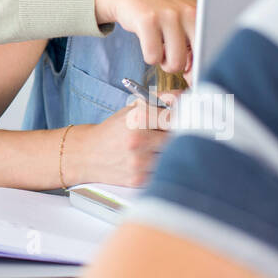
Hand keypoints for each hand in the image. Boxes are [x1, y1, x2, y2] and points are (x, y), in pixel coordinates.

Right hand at [65, 90, 183, 186]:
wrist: (88, 154)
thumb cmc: (113, 130)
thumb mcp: (132, 108)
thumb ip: (160, 100)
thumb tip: (185, 97)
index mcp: (138, 118)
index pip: (176, 117)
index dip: (184, 119)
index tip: (188, 120)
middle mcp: (138, 140)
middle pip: (179, 139)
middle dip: (180, 137)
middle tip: (175, 136)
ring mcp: (138, 162)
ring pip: (173, 157)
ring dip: (171, 154)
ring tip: (159, 150)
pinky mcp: (138, 180)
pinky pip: (163, 173)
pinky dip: (162, 169)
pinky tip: (151, 162)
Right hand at [94, 0, 195, 74]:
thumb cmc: (158, 14)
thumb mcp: (181, 24)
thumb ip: (192, 46)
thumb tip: (193, 78)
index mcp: (200, 14)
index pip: (211, 50)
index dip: (202, 68)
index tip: (191, 72)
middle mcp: (187, 12)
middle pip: (196, 61)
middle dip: (182, 65)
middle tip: (170, 55)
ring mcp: (167, 15)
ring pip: (175, 63)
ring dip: (164, 62)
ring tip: (159, 48)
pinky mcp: (147, 20)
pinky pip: (153, 57)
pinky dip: (149, 57)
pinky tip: (148, 42)